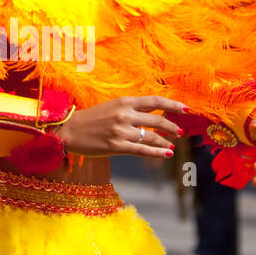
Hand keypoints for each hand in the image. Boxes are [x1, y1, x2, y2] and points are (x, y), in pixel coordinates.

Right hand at [60, 96, 185, 157]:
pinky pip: (142, 150)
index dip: (173, 104)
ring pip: (151, 137)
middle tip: (180, 131)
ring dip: (165, 141)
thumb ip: (132, 109)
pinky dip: (157, 152)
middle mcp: (124, 115)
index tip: (186, 109)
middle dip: (172, 126)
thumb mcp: (112, 106)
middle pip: (157, 119)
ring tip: (172, 145)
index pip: (155, 101)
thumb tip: (154, 113)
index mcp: (124, 101)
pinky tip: (167, 153)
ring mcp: (121, 131)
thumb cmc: (91, 118)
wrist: (69, 130)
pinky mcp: (117, 146)